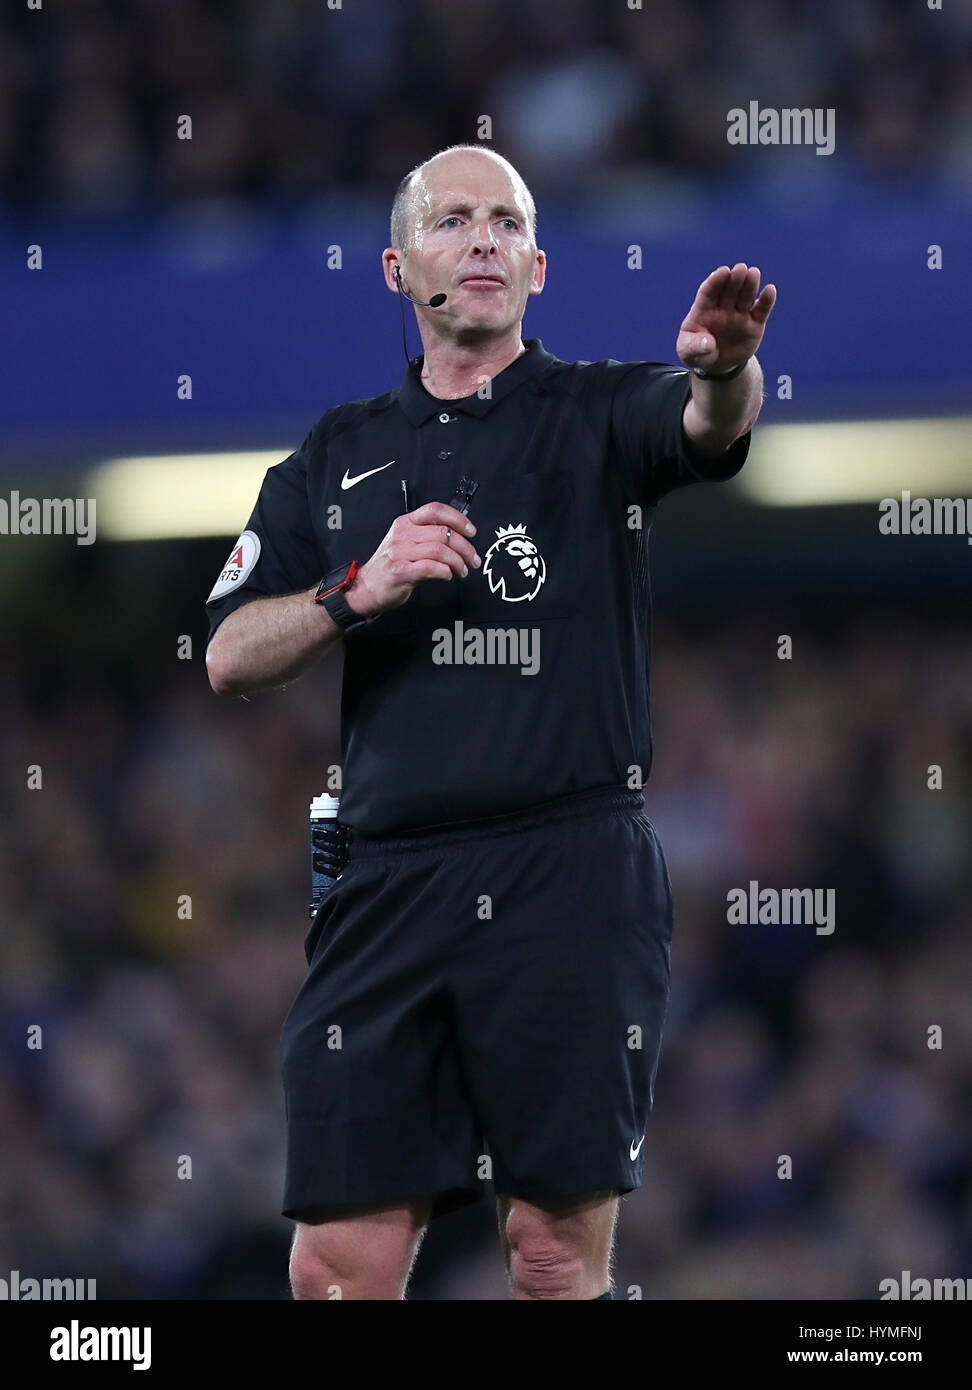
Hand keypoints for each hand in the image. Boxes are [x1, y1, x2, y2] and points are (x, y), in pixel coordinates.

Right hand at [347, 501, 480, 615]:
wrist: (365, 587)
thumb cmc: (390, 566)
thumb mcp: (405, 542)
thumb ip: (427, 535)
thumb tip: (458, 536)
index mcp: (405, 523)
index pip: (435, 510)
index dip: (458, 519)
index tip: (471, 531)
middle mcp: (403, 535)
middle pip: (442, 533)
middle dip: (465, 547)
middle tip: (473, 559)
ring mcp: (400, 553)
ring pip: (440, 550)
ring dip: (458, 562)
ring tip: (462, 570)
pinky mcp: (401, 571)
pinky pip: (431, 567)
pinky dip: (445, 572)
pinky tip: (448, 575)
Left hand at [676, 263, 776, 372]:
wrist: (717, 365)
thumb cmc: (697, 353)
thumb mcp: (688, 352)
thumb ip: (693, 347)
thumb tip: (707, 344)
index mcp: (704, 309)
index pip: (709, 291)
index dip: (716, 281)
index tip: (723, 272)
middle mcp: (723, 307)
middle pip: (729, 290)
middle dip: (735, 279)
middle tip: (741, 268)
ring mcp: (739, 314)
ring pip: (746, 296)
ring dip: (750, 284)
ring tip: (753, 273)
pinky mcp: (754, 323)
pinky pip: (761, 310)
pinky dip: (766, 300)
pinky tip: (770, 290)